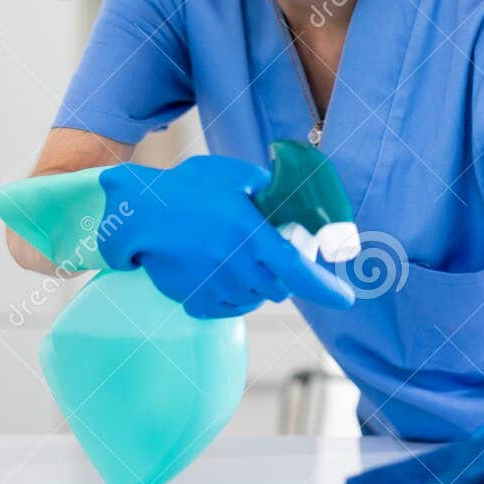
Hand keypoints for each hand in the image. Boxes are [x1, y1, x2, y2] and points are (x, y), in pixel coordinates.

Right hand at [97, 155, 354, 318]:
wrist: (137, 214)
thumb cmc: (185, 189)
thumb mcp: (232, 175)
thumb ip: (264, 185)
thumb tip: (285, 192)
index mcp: (251, 236)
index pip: (299, 272)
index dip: (326, 289)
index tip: (346, 299)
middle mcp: (238, 267)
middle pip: (279, 288)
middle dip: (283, 276)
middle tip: (267, 252)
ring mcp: (217, 288)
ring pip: (255, 298)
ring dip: (256, 284)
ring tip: (234, 255)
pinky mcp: (196, 301)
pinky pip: (229, 308)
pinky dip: (232, 296)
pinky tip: (218, 272)